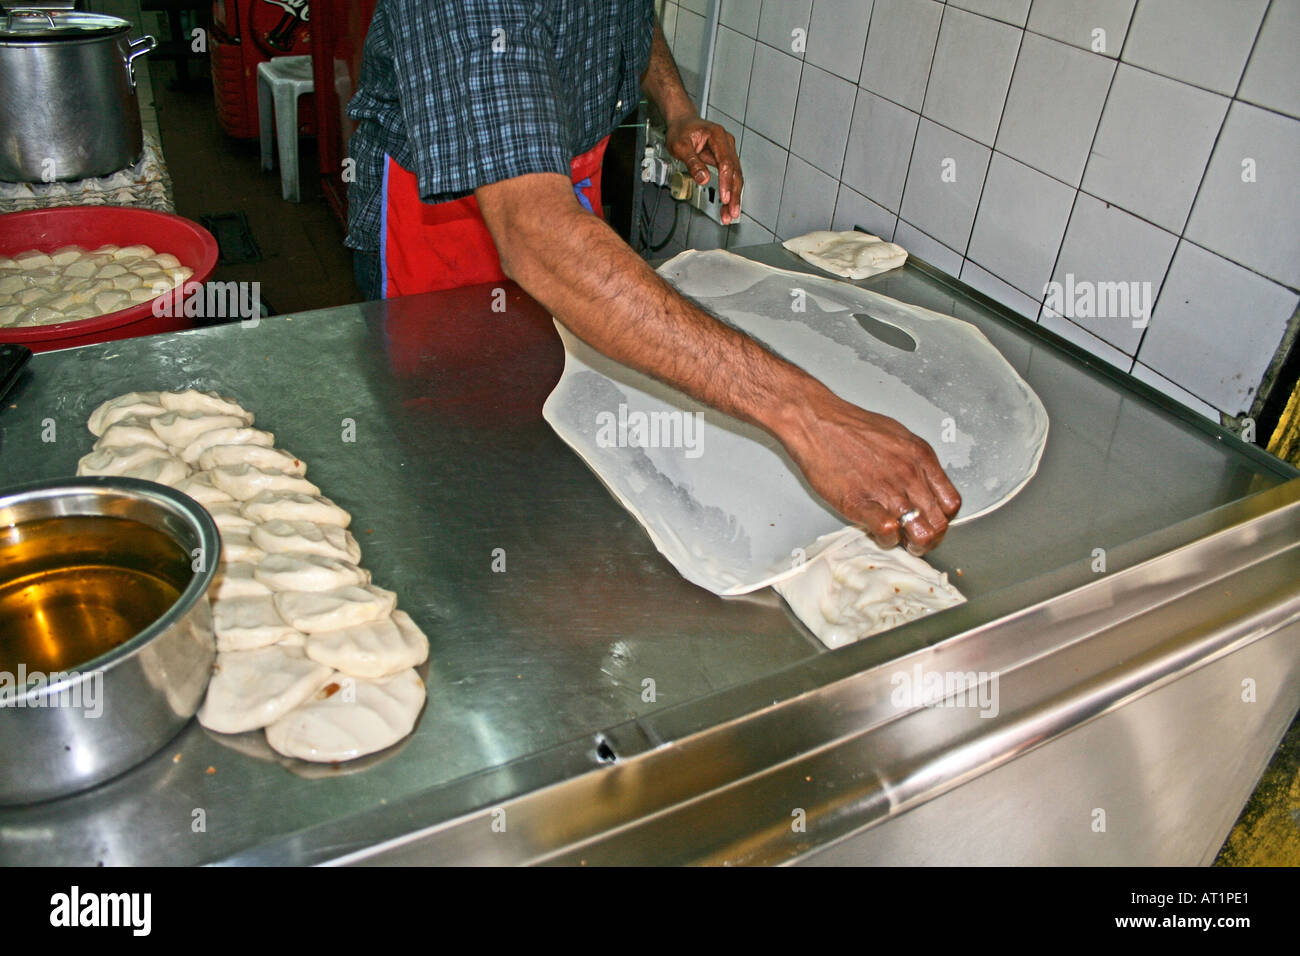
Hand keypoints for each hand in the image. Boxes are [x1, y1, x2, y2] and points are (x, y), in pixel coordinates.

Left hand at [664, 115, 743, 224]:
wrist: (683, 122)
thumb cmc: (681, 130)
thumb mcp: (680, 146)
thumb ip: (692, 162)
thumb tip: (703, 178)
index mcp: (717, 136)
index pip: (726, 162)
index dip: (726, 182)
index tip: (725, 197)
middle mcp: (726, 143)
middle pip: (735, 172)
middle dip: (734, 194)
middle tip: (732, 212)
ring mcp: (727, 151)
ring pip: (735, 177)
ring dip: (733, 196)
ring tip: (730, 214)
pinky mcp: (725, 159)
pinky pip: (730, 177)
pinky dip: (729, 191)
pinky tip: (727, 204)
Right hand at [781, 392, 961, 554]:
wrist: (816, 423)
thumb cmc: (849, 426)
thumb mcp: (896, 435)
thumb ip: (912, 460)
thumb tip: (919, 479)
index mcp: (921, 457)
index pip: (951, 503)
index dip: (942, 518)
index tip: (930, 520)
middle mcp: (910, 475)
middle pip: (940, 524)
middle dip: (930, 538)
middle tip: (915, 538)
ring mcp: (888, 490)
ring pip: (921, 534)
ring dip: (910, 544)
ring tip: (897, 539)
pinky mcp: (861, 503)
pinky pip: (888, 532)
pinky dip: (885, 538)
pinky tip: (876, 530)